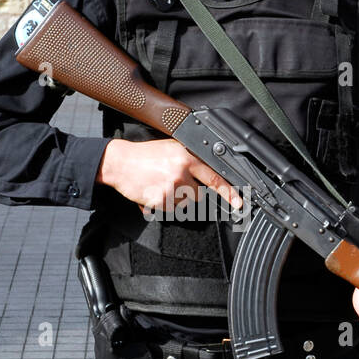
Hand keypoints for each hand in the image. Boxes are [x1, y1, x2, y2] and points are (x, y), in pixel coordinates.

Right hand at [96, 138, 242, 216]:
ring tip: (161, 185)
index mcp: (186, 157)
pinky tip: (154, 191)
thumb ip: (190, 159)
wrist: (120, 163)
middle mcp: (181, 172)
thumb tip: (208, 172)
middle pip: (199, 195)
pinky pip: (171, 209)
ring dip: (176, 199)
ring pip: (185, 204)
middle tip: (173, 182)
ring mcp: (171, 188)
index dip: (228, 192)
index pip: (214, 177)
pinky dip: (164, 204)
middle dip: (190, 192)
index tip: (238, 202)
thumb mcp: (171, 148)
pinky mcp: (161, 201)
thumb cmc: (145, 156)